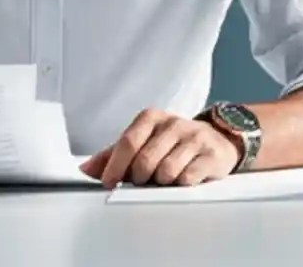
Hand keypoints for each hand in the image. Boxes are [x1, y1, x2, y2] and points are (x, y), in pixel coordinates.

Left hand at [78, 108, 239, 188]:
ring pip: (166, 171)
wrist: (216, 139)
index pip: (127, 142)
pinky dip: (180, 184)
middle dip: (140, 178)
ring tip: (165, 177)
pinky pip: (187, 178)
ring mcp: (194, 137)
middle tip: (143, 181)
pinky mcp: (211, 154)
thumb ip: (113, 155)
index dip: (115, 167)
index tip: (109, 183)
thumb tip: (85, 169)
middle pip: (145, 161)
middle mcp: (173, 123)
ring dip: (161, 182)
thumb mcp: (143, 142)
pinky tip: (183, 178)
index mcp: (151, 118)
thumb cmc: (172, 143)